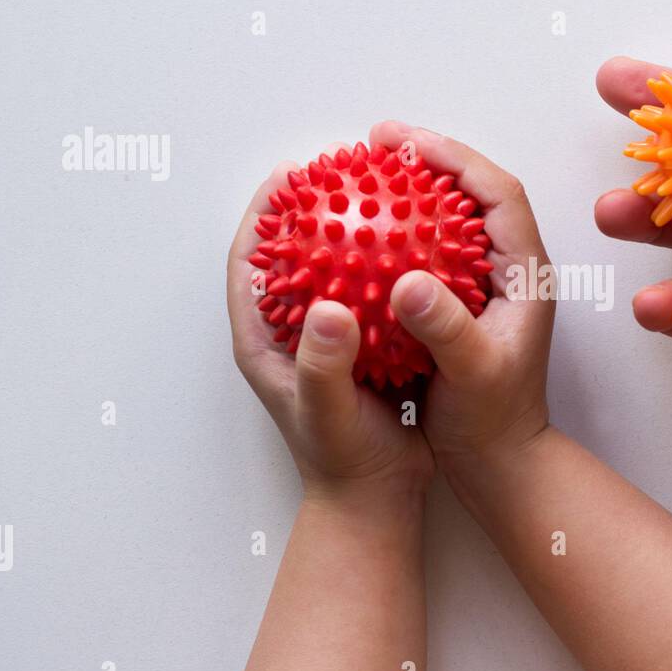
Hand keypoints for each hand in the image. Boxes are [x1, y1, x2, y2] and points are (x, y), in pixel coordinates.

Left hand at [227, 153, 433, 492]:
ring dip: (349, 233)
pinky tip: (421, 249)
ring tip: (379, 194)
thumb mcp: (329, 412)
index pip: (250, 263)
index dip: (263, 214)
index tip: (290, 173)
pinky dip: (387, 268)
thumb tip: (329, 308)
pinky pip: (369, 295)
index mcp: (263, 343)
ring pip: (331, 272)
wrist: (374, 501)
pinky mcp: (358, 351)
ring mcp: (323, 343)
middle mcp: (289, 336)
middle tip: (339, 170)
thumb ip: (324, 364)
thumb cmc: (344, 462)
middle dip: (307, 209)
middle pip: (288, 256)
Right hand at [367, 121, 554, 476]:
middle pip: (473, 192)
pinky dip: (397, 233)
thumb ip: (446, 329)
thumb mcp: (474, 376)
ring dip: (412, 189)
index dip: (456, 158)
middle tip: (378, 141)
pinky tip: (358, 234)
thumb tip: (409, 282)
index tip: (406, 142)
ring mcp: (484, 286)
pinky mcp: (460, 304)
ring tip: (367, 171)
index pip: (498, 193)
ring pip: (449, 217)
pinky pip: (428, 251)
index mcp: (525, 275)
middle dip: (429, 158)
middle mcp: (508, 270)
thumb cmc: (494, 424)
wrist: (500, 464)